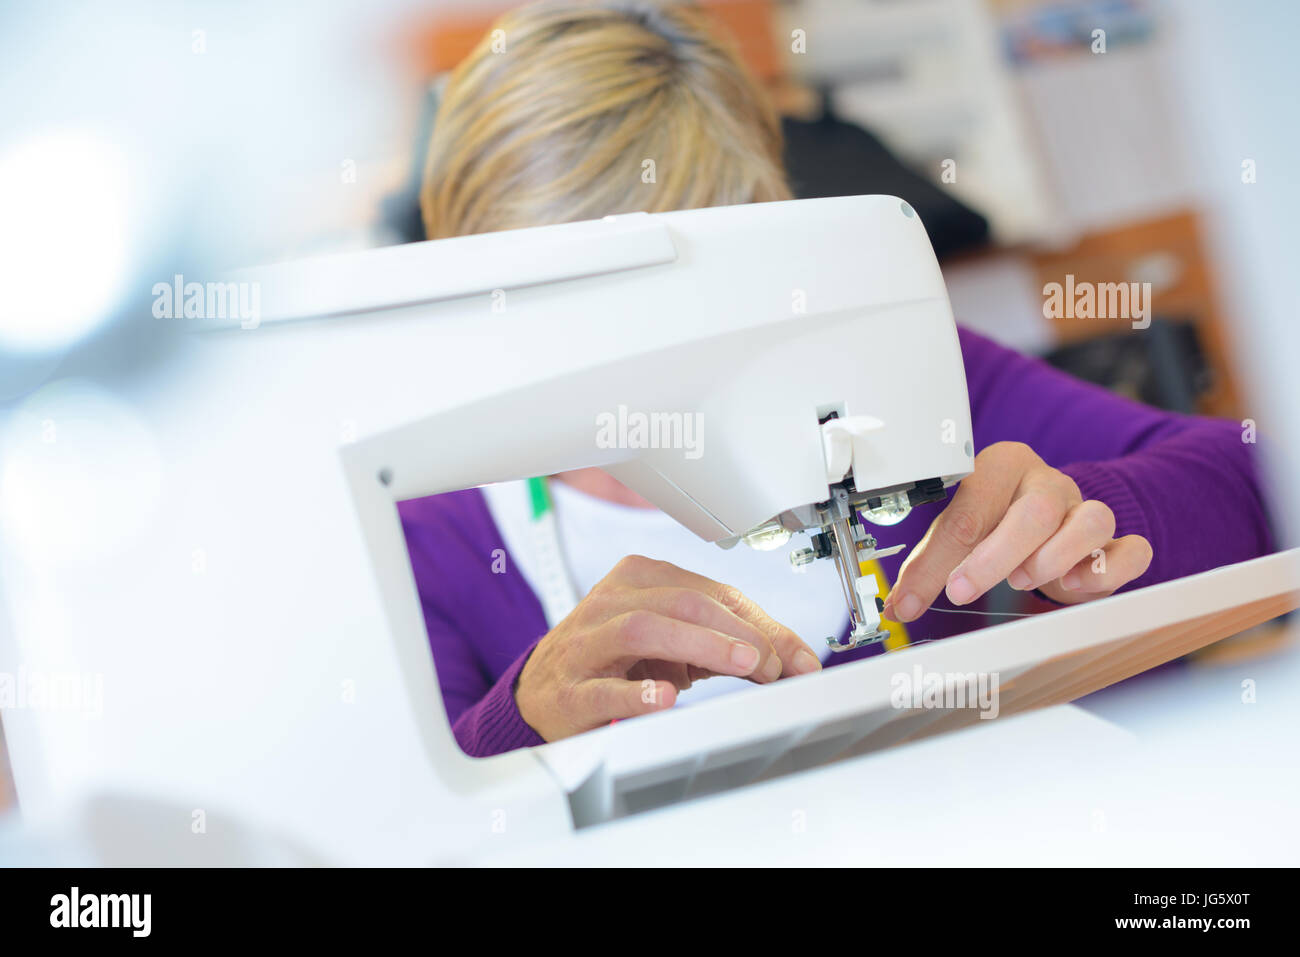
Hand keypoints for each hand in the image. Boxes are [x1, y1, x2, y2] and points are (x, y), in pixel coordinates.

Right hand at [515, 554, 821, 740]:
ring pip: (643, 628)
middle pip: (682, 603)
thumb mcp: (672, 641)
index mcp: (639, 579)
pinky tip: (664, 697)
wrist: (542, 692)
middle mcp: (611, 602)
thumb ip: (726, 644)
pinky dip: (637, 692)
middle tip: (772, 663)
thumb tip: (791, 658)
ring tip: (740, 664)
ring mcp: (586, 644)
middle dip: (736, 633)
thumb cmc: (615, 660)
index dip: (759, 623)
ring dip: (700, 646)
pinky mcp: (570, 689)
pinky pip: (604, 687)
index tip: (794, 657)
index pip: (710, 593)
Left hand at [883, 442, 1152, 621]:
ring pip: (1092, 521)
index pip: (973, 507)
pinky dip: (1109, 570)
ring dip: (1054, 560)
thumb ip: (929, 568)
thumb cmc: (994, 522)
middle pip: (1037, 511)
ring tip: (1023, 580)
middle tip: (964, 589)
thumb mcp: (956, 536)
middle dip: (996, 558)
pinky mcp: (1115, 541)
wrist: (1040, 518)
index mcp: (1002, 466)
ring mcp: (1085, 508)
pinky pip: (1133, 549)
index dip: (947, 555)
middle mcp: (1048, 482)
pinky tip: (1078, 585)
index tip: (930, 592)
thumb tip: (899, 607)